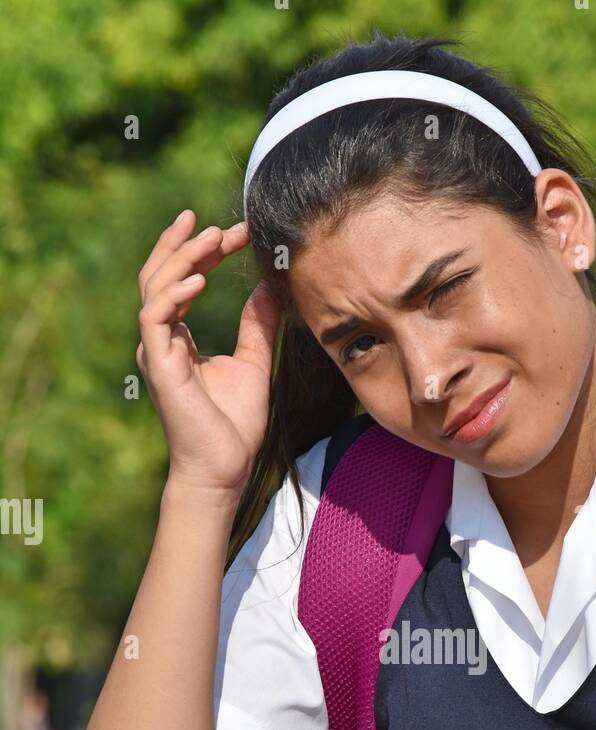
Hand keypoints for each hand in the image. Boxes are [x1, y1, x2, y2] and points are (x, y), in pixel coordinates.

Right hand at [136, 209, 282, 496]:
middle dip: (188, 245)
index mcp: (178, 339)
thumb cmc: (234, 425)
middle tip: (218, 223)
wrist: (224, 469)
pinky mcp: (158, 366)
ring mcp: (156, 352)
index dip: (206, 254)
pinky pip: (155, 318)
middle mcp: (162, 341)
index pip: (184, 281)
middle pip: (162, 275)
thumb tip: (268, 286)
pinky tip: (198, 281)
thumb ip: (257, 325)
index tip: (238, 233)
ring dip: (182, 259)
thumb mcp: (253, 363)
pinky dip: (174, 295)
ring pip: (155, 288)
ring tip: (212, 238)